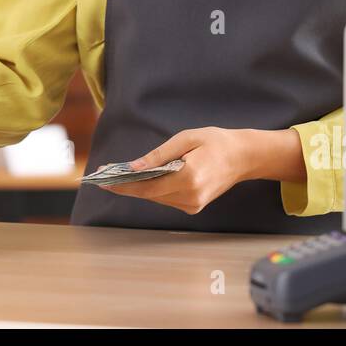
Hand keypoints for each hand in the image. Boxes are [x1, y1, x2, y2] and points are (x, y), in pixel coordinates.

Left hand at [98, 127, 256, 214]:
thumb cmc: (215, 142)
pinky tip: (142, 178)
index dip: (123, 185)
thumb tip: (133, 168)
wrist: (243, 157)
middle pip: (149, 194)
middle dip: (126, 184)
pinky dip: (153, 188)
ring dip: (138, 187)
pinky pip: (166, 198)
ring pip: (156, 198)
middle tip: (105, 173)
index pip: (147, 187)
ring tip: (118, 174)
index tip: (103, 181)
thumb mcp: (185, 139)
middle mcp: (191, 196)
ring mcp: (193, 204)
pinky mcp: (194, 206)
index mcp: (189, 177)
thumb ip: (158, 156)